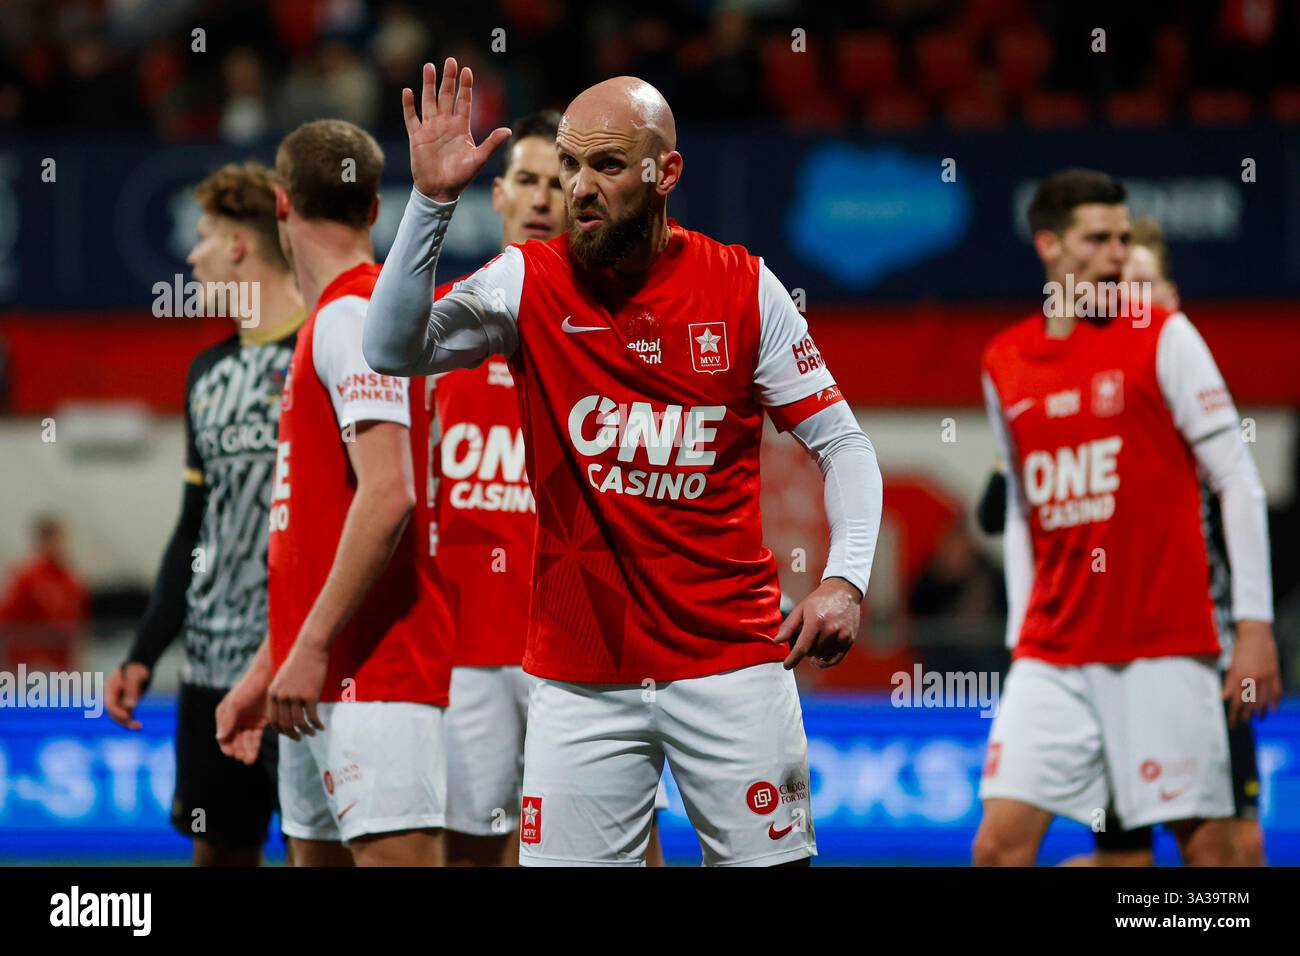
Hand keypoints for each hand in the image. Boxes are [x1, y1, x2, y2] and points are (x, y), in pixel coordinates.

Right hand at [105, 662, 150, 729]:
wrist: (141, 666)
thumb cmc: (136, 669)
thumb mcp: (135, 677)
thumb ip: (132, 690)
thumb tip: (131, 706)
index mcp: (110, 689)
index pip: (110, 704)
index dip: (117, 711)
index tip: (127, 716)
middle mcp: (113, 696)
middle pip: (113, 712)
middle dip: (123, 720)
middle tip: (135, 725)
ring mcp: (119, 700)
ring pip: (120, 716)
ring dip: (127, 722)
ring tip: (138, 727)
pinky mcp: (127, 704)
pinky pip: (127, 714)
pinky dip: (131, 720)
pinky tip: (138, 726)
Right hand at [216, 676, 268, 765]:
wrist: (269, 676)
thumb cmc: (249, 687)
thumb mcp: (236, 702)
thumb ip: (228, 720)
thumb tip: (220, 739)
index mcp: (224, 715)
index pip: (223, 736)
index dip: (226, 746)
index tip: (233, 754)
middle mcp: (235, 720)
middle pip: (234, 741)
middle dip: (238, 751)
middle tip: (244, 758)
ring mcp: (248, 721)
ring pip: (245, 741)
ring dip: (246, 751)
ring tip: (249, 759)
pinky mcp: (261, 721)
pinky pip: (255, 738)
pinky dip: (254, 746)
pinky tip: (253, 754)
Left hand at [266, 637, 328, 739]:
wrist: (310, 648)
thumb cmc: (299, 661)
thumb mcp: (283, 678)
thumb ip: (281, 693)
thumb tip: (285, 709)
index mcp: (273, 693)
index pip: (273, 720)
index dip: (281, 730)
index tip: (289, 733)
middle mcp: (281, 697)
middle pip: (285, 724)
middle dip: (292, 734)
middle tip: (300, 738)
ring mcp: (295, 697)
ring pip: (298, 723)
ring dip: (306, 731)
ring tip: (312, 733)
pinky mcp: (310, 696)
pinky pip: (312, 717)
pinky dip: (316, 725)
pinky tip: (321, 727)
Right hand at [403, 57, 511, 202]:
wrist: (440, 190)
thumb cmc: (460, 177)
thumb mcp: (478, 159)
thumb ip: (491, 144)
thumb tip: (508, 131)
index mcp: (461, 127)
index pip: (463, 101)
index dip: (465, 86)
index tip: (467, 70)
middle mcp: (445, 124)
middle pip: (446, 96)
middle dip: (448, 79)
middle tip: (449, 61)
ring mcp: (430, 129)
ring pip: (428, 101)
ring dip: (428, 85)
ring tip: (429, 67)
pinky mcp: (416, 137)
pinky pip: (411, 118)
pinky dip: (409, 105)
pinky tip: (408, 91)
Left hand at [773, 578, 863, 669]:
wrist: (844, 591)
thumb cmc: (819, 600)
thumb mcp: (801, 609)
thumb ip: (788, 626)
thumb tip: (777, 641)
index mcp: (816, 622)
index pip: (802, 648)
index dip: (793, 659)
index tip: (787, 666)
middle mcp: (830, 630)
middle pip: (811, 653)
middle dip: (805, 649)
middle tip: (806, 636)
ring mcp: (842, 636)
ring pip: (822, 656)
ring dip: (815, 652)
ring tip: (816, 639)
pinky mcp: (849, 640)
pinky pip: (835, 659)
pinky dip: (826, 662)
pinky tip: (819, 660)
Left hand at [1222, 620, 1281, 726]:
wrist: (1256, 635)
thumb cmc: (1241, 649)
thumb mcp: (1231, 665)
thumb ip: (1228, 683)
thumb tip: (1224, 697)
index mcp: (1239, 678)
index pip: (1235, 703)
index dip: (1233, 715)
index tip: (1232, 723)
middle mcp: (1253, 680)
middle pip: (1250, 705)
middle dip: (1245, 716)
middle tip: (1241, 723)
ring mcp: (1266, 678)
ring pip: (1264, 701)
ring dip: (1260, 712)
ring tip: (1257, 719)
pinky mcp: (1275, 674)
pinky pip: (1276, 692)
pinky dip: (1275, 702)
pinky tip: (1273, 709)